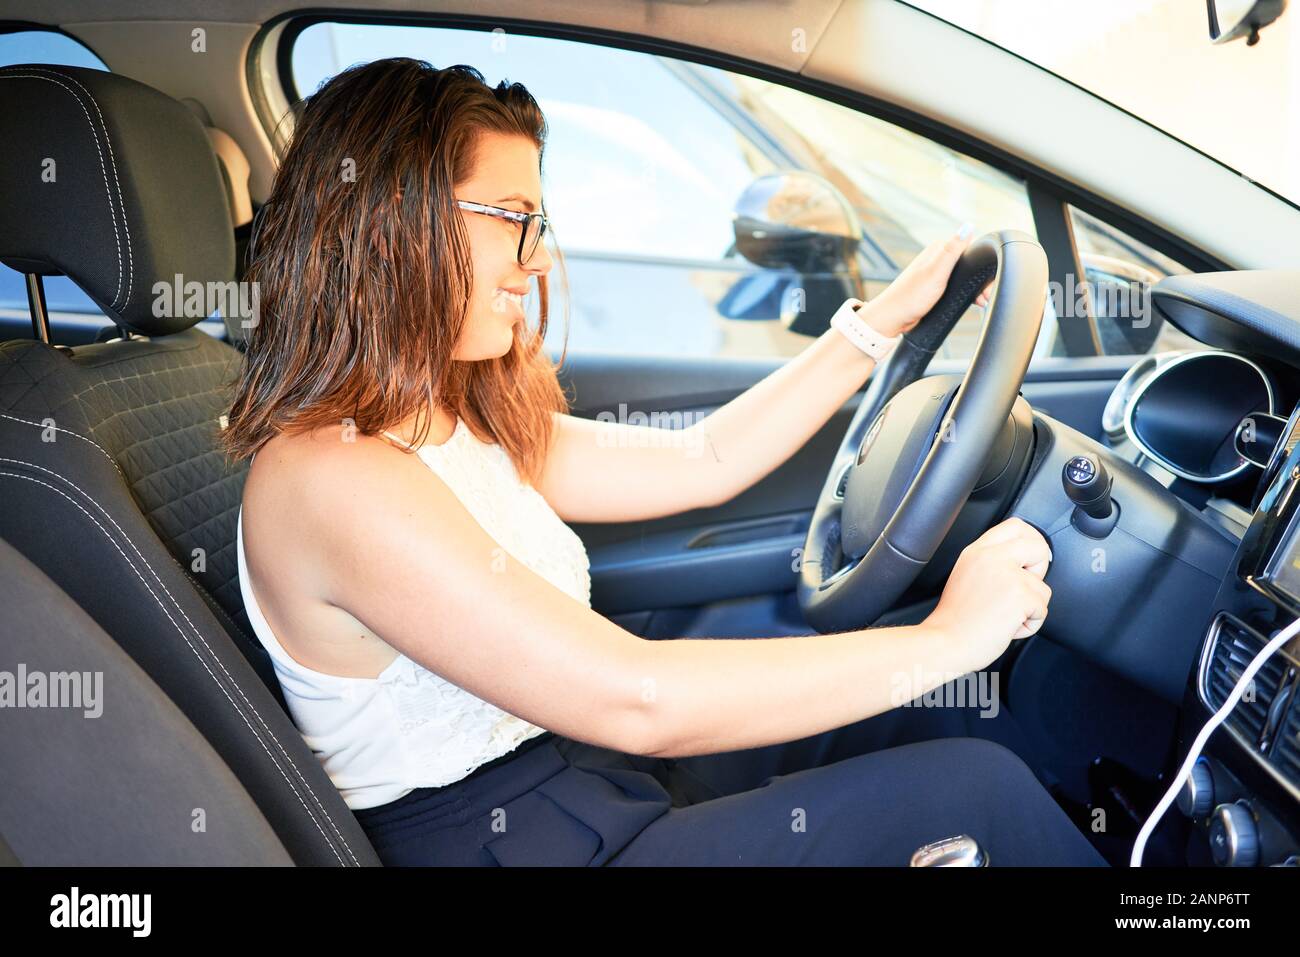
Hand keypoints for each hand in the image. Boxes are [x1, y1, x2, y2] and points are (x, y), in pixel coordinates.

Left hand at [855, 223, 992, 338]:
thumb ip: (952, 250)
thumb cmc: (910, 297)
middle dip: (979, 280)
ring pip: (964, 277)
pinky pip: (957, 287)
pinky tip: (968, 302)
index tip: (986, 282)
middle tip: (982, 297)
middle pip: (969, 264)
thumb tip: (968, 226)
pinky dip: (965, 294)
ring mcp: (936, 273)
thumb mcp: (935, 272)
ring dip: (973, 288)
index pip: (970, 247)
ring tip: (978, 301)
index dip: (981, 264)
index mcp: (938, 249)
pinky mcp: (935, 287)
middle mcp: (937, 259)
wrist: (893, 319)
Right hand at [923, 517, 1052, 667]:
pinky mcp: (1019, 596)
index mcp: (977, 550)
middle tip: (1022, 589)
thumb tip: (1022, 562)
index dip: (1031, 541)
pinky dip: (1029, 624)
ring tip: (1004, 616)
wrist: (945, 643)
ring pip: (1043, 587)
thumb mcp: (967, 575)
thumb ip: (991, 562)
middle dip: (1040, 570)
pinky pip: (1042, 610)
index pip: (1016, 526)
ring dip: (1030, 607)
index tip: (1030, 560)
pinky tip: (1007, 626)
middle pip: (1038, 546)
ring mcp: (1007, 575)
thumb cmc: (955, 619)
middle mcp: (991, 557)